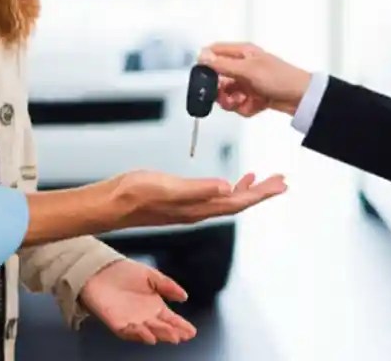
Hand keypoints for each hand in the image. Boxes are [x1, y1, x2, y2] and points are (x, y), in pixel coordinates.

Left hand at [80, 260, 196, 344]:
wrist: (100, 269)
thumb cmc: (124, 272)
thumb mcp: (151, 275)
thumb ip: (167, 285)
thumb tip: (185, 296)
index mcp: (155, 306)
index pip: (171, 320)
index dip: (181, 326)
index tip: (191, 331)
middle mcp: (145, 317)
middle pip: (162, 328)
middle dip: (172, 333)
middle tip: (181, 335)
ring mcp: (131, 321)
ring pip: (148, 332)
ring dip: (159, 335)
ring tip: (171, 336)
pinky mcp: (117, 323)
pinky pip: (129, 332)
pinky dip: (139, 335)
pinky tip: (148, 336)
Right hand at [113, 171, 285, 227]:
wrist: (110, 204)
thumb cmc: (134, 194)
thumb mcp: (167, 186)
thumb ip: (198, 188)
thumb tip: (227, 187)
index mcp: (198, 207)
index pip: (238, 201)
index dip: (261, 193)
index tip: (280, 184)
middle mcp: (198, 210)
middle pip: (238, 202)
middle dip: (261, 191)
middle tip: (281, 181)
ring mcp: (189, 208)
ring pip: (227, 200)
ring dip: (246, 190)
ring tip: (261, 179)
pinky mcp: (180, 202)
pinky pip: (213, 197)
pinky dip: (227, 188)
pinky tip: (227, 181)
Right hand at [198, 42, 312, 116]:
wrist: (300, 98)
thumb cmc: (281, 77)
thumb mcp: (248, 70)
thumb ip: (223, 65)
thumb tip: (202, 56)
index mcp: (242, 52)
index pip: (214, 51)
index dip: (206, 63)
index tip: (203, 77)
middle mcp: (243, 66)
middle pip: (217, 77)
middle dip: (220, 90)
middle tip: (226, 95)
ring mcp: (247, 82)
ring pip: (226, 94)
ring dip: (232, 102)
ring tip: (243, 102)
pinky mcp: (252, 96)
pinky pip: (238, 105)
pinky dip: (245, 108)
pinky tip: (255, 105)